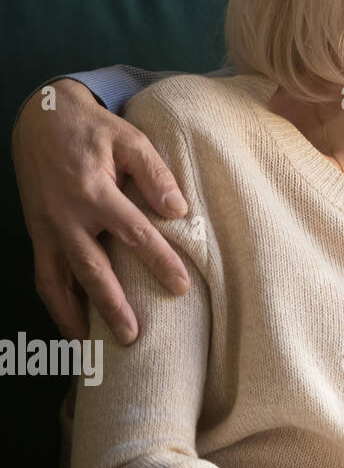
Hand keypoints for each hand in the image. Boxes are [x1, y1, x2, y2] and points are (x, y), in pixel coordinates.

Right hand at [12, 78, 188, 343]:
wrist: (42, 119)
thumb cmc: (95, 131)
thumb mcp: (130, 140)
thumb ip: (155, 175)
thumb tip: (179, 211)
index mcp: (94, 192)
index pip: (134, 233)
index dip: (159, 261)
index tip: (181, 286)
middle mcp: (66, 216)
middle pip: (91, 269)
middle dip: (112, 306)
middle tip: (133, 337)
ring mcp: (46, 228)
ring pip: (58, 281)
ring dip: (75, 315)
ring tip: (93, 348)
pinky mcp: (37, 233)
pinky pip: (44, 275)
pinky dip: (56, 304)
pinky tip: (72, 326)